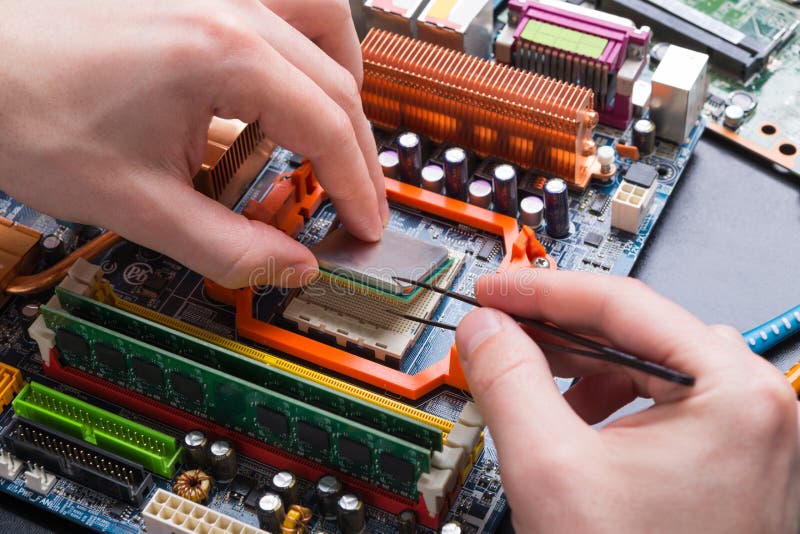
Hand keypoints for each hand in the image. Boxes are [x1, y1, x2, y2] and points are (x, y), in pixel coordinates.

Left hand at [0, 0, 387, 287]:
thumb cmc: (27, 111)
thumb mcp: (136, 202)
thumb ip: (228, 246)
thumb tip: (290, 266)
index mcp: (223, 54)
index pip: (328, 127)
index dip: (356, 187)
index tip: (365, 224)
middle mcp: (229, 6)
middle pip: (338, 79)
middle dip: (358, 150)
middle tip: (356, 200)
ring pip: (321, 18)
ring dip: (341, 78)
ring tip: (335, 132)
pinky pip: (278, 6)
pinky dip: (301, 47)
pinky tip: (282, 86)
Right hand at [456, 269, 799, 532]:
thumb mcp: (550, 468)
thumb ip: (508, 380)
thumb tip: (487, 330)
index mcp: (732, 393)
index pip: (621, 304)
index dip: (542, 291)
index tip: (495, 289)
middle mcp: (754, 405)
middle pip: (635, 332)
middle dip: (555, 332)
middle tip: (499, 328)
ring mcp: (745, 434)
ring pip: (645, 365)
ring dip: (579, 367)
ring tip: (531, 383)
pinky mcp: (727, 458)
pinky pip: (658, 402)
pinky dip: (605, 400)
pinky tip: (572, 423)